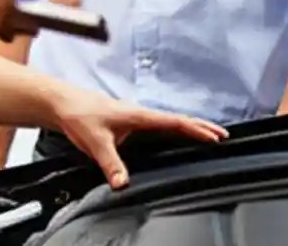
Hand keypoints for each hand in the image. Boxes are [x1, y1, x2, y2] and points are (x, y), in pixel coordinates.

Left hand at [48, 87, 228, 188]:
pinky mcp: (129, 123)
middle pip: (179, 120)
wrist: (63, 103)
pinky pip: (160, 125)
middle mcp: (141, 115)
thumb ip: (111, 163)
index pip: (175, 122)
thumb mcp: (96, 142)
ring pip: (170, 122)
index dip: (196, 130)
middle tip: (224, 135)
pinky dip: (175, 129)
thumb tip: (123, 183)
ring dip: (190, 127)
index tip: (215, 137)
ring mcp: (136, 118)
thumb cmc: (79, 114)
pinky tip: (177, 136)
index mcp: (139, 116)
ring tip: (209, 135)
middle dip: (202, 126)